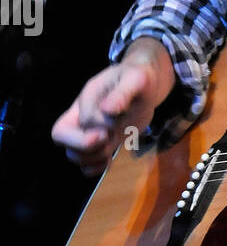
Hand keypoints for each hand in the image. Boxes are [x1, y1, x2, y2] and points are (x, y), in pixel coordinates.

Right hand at [51, 38, 174, 176]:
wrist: (145, 85)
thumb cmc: (140, 77)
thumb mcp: (136, 80)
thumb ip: (122, 94)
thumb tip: (108, 110)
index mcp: (87, 98)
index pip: (81, 120)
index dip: (95, 128)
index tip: (112, 126)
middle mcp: (81, 114)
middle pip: (61, 138)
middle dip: (87, 146)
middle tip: (109, 138)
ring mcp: (89, 130)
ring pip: (74, 154)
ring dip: (93, 158)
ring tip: (111, 147)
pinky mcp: (101, 142)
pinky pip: (87, 163)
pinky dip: (96, 168)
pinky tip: (110, 162)